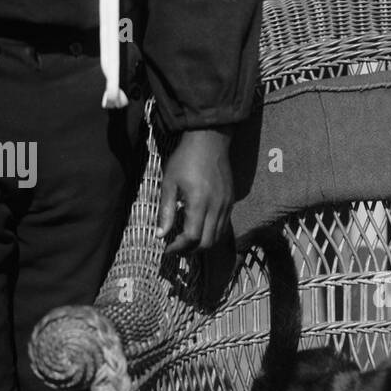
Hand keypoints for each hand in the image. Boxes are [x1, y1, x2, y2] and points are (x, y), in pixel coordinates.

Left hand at [156, 127, 232, 254]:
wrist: (210, 140)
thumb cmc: (185, 159)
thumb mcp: (169, 183)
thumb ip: (165, 211)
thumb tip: (160, 235)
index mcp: (198, 202)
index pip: (192, 237)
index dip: (178, 248)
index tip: (166, 248)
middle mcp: (216, 207)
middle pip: (207, 243)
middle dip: (191, 251)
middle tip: (176, 249)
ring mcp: (226, 205)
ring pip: (217, 237)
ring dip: (202, 244)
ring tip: (187, 242)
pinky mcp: (231, 202)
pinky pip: (223, 226)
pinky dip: (211, 234)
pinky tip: (199, 228)